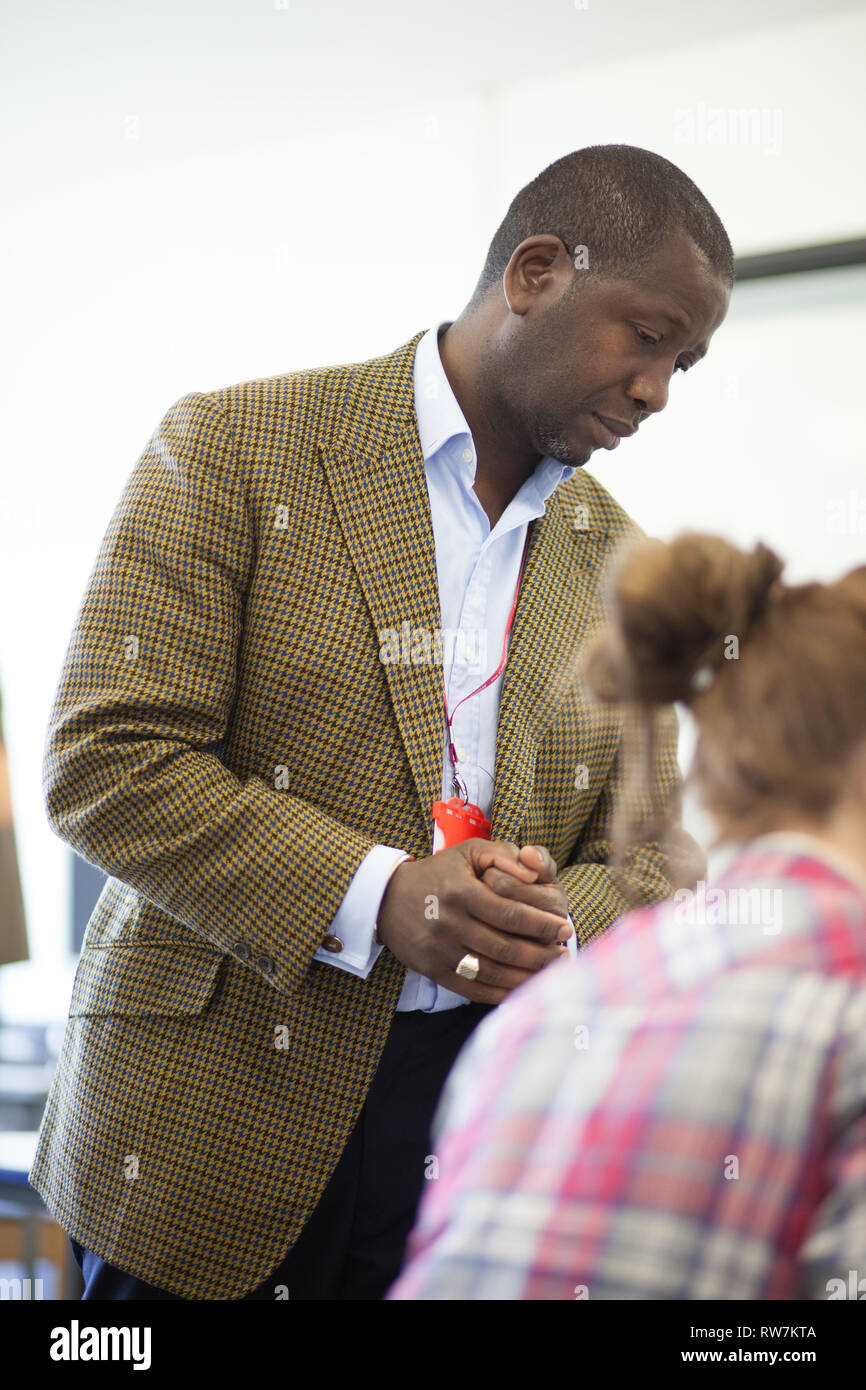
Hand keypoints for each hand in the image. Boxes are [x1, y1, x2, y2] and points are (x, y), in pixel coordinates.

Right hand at [376, 838, 571, 1004]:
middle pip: (505, 946)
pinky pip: (474, 989)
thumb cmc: (438, 873)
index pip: (510, 913)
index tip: (564, 927)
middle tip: (565, 953)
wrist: (386, 899)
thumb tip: (534, 873)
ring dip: (527, 976)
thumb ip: (503, 855)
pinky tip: (524, 989)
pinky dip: (502, 993)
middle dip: (541, 953)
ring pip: (492, 972)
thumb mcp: (467, 852)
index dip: (541, 923)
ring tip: (552, 973)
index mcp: (460, 892)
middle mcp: (449, 923)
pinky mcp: (434, 971)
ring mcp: (440, 951)